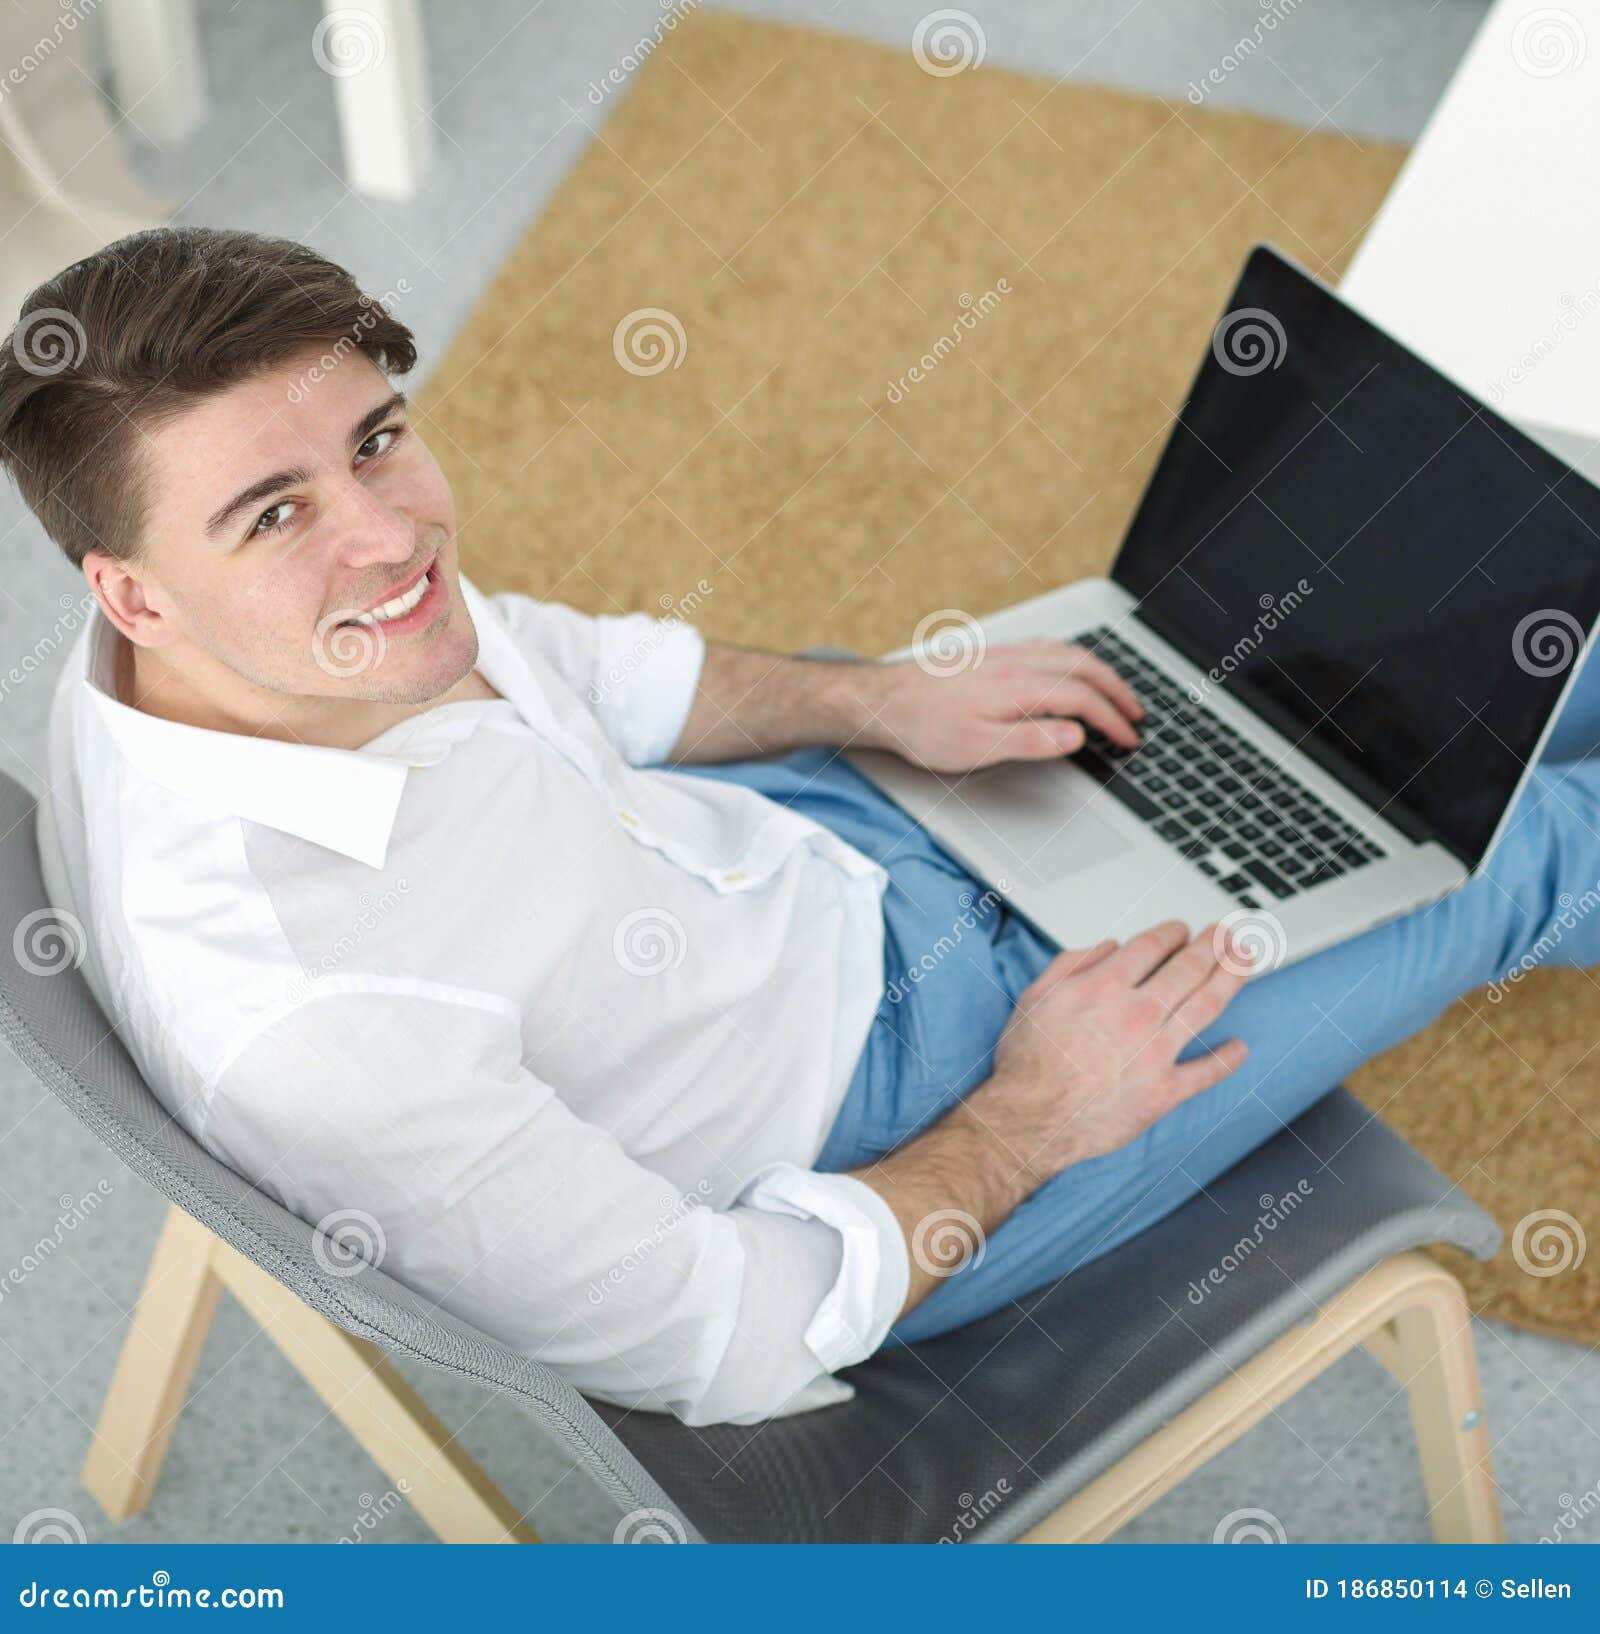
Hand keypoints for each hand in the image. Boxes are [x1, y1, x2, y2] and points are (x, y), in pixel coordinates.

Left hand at [865, 638, 1144, 773]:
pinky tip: (1072, 668)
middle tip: (1137, 714)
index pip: (1082, 699)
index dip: (1112, 719)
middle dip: (1118, 690)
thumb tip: (1077, 734)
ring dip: (1100, 671)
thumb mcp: (978, 748)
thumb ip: (1032, 740)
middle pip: (1084, 667)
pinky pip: (1048, 647)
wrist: (882, 701)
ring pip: (1068, 652)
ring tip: (1116, 692)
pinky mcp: (991, 655)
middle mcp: (1015, 663)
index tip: (1128, 738)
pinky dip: (1074, 658)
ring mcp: (1004, 655)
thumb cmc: (923, 727)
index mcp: (1018, 687)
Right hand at [964, 920, 1251, 1189]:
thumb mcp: (1035, 996)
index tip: (1184, 931)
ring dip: (1232, 978)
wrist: (1029, 1120)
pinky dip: (1227, 1059)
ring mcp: (1155, 1053)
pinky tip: (1240, 1048)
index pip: (1152, 946)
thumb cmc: (1028, 1062)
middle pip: (1189, 968)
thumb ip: (1072, 963)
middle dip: (1214, 946)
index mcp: (1104, 986)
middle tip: (1229, 936)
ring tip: (1245, 961)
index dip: (1173, 933)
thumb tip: (1109, 947)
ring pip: (1207, 1005)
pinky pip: (1206, 1072)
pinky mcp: (1164, 1092)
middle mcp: (1137, 1013)